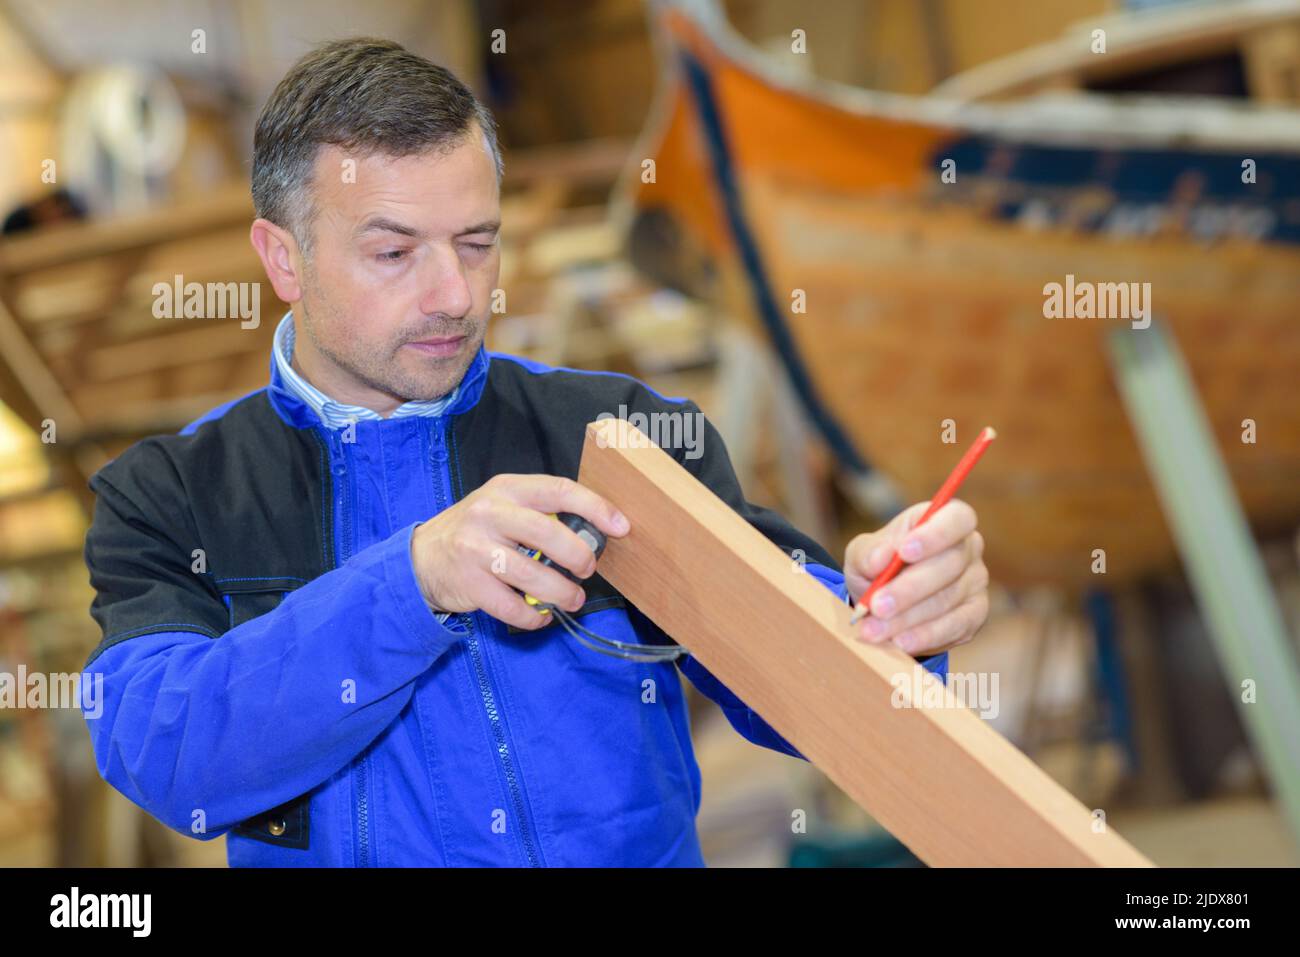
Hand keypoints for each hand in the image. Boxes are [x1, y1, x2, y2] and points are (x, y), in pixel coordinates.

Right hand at [410, 474, 629, 629]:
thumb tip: (593, 531)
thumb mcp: (502, 505)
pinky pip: (512, 607)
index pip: (559, 490)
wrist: (421, 558)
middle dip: (578, 556)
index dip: (595, 508)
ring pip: (532, 575)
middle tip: (589, 569)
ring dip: (562, 592)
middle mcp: (489, 514)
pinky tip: (540, 616)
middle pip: (547, 533)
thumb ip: (539, 511)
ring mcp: (477, 549)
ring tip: (573, 599)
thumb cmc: (475, 530)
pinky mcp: (470, 584)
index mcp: (507, 488)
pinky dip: (533, 616)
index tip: (621, 527)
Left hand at [843, 500, 987, 654]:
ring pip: (947, 600)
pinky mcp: (974, 614)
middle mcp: (967, 548)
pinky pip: (955, 626)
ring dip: (908, 618)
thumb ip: (868, 553)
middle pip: (949, 564)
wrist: (882, 603)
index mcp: (944, 519)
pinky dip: (924, 636)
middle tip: (877, 605)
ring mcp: (975, 582)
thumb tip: (879, 559)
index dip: (935, 534)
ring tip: (875, 630)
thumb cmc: (875, 568)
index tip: (904, 552)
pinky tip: (900, 642)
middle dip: (909, 588)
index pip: (957, 518)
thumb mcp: (862, 555)